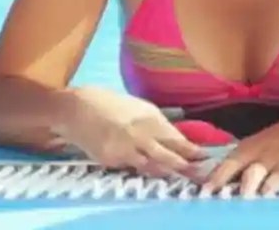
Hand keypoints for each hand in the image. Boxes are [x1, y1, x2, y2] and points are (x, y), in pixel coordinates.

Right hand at [58, 86, 207, 177]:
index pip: (176, 138)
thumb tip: (172, 137)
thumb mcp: (136, 107)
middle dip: (184, 165)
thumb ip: (153, 123)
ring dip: (164, 171)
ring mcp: (125, 149)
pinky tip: (146, 170)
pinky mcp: (111, 160)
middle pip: (168, 156)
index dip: (190, 149)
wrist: (75, 108)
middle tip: (197, 172)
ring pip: (151, 166)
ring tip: (175, 174)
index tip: (203, 155)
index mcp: (149, 117)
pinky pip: (130, 167)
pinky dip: (138, 168)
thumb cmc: (106, 102)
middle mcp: (140, 134)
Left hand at [200, 108, 278, 197]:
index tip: (199, 193)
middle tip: (207, 197)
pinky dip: (266, 192)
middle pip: (231, 168)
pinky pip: (274, 182)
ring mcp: (269, 161)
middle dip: (219, 182)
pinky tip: (261, 201)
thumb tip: (223, 184)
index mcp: (244, 149)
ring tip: (233, 202)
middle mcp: (253, 154)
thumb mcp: (259, 148)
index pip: (222, 165)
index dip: (210, 178)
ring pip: (251, 176)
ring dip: (241, 189)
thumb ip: (243, 165)